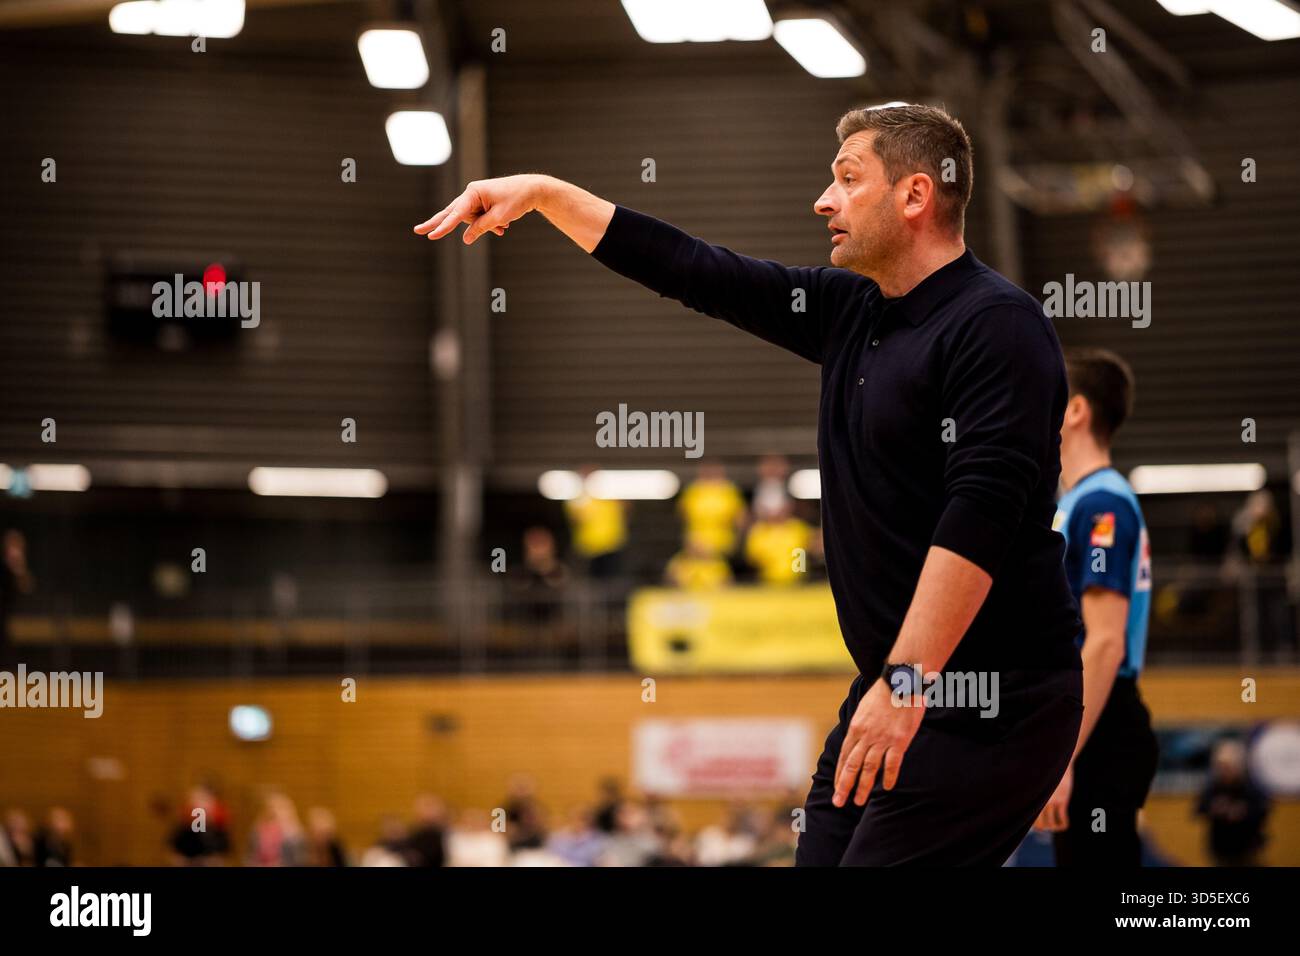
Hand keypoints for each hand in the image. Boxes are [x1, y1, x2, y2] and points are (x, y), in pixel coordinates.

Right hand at [414, 174, 545, 243]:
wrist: (532, 190)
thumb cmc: (516, 200)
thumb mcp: (499, 217)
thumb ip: (481, 228)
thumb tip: (466, 239)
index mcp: (473, 192)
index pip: (456, 213)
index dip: (444, 227)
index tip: (432, 235)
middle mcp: (471, 193)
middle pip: (453, 213)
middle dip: (439, 224)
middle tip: (418, 231)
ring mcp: (476, 198)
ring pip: (472, 220)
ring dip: (485, 226)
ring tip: (503, 226)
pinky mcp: (482, 202)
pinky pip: (480, 218)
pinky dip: (489, 224)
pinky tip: (503, 227)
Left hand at [832, 677, 925, 807]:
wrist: (901, 682)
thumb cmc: (883, 694)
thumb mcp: (863, 709)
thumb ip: (859, 727)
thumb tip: (855, 742)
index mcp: (855, 728)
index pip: (844, 756)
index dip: (840, 773)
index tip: (836, 787)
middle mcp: (866, 736)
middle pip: (852, 766)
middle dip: (844, 786)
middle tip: (839, 802)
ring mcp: (882, 739)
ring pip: (869, 768)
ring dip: (863, 787)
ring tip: (859, 801)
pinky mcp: (899, 741)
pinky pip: (892, 763)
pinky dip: (888, 777)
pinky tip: (885, 788)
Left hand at [1033, 764, 1072, 830]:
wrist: (1057, 764)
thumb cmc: (1045, 777)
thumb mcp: (1037, 788)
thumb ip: (1034, 800)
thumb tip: (1031, 814)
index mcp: (1030, 799)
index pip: (1029, 820)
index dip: (1036, 827)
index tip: (1041, 827)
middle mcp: (1039, 802)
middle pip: (1040, 826)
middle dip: (1045, 828)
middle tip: (1050, 824)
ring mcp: (1051, 801)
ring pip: (1051, 824)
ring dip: (1054, 827)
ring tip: (1057, 824)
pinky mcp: (1062, 800)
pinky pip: (1062, 819)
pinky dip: (1063, 824)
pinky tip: (1064, 823)